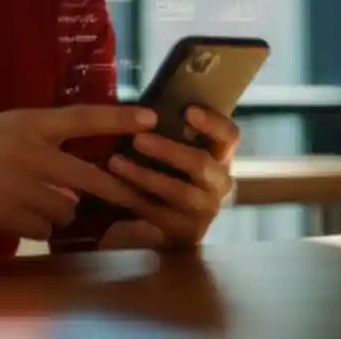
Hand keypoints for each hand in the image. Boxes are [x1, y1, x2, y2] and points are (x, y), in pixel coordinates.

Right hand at [0, 105, 156, 240]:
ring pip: (65, 208)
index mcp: (29, 122)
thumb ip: (39, 145)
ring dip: (58, 211)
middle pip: (91, 177)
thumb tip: (72, 179)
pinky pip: (42, 229)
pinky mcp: (8, 214)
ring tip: (26, 200)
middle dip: (119, 191)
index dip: (120, 117)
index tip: (152, 117)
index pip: (85, 117)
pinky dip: (35, 227)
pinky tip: (9, 214)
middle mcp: (30, 152)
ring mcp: (20, 185)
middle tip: (140, 198)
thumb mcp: (2, 130)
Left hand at [101, 106, 240, 247]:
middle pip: (203, 164)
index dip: (213, 122)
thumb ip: (164, 129)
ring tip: (115, 162)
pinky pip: (160, 214)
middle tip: (137, 139)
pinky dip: (134, 198)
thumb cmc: (160, 171)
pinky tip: (111, 188)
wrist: (152, 224)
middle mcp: (219, 183)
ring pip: (181, 192)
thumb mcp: (166, 147)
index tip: (188, 110)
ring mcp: (206, 210)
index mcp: (219, 155)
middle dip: (168, 150)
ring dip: (145, 176)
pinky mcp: (187, 233)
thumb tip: (140, 107)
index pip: (229, 136)